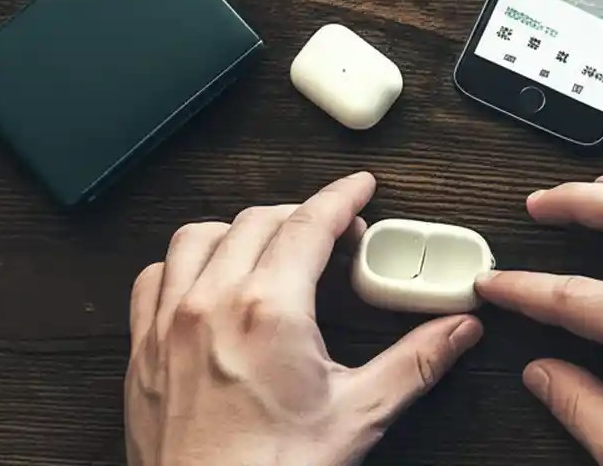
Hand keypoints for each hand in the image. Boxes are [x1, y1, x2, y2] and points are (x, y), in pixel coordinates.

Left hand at [125, 172, 482, 465]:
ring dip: (240, 230)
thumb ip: (416, 362)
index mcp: (270, 309)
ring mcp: (170, 323)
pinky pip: (154, 278)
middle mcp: (213, 302)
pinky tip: (208, 282)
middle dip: (302, 214)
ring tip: (272, 247)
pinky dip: (184, 264)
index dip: (341, 197)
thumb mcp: (359, 414)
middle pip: (258, 220)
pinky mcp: (144, 350)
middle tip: (336, 234)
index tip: (360, 187)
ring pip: (198, 237)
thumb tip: (458, 331)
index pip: (310, 223)